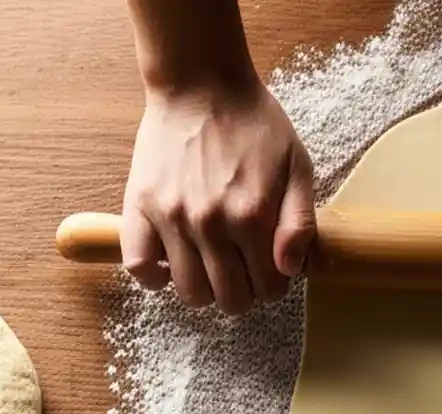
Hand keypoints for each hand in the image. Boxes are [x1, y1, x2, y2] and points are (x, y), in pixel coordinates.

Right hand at [121, 81, 315, 313]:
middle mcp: (211, 223)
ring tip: (211, 265)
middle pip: (231, 300)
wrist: (202, 86)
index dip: (275, 282)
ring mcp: (172, 218)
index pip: (269, 288)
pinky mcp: (140, 208)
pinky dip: (155, 277)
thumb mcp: (298, 166)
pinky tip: (172, 262)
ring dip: (205, 289)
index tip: (269, 265)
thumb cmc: (254, 125)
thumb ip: (300, 223)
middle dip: (244, 292)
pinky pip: (140, 267)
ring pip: (190, 293)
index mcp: (254, 215)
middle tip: (242, 267)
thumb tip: (291, 270)